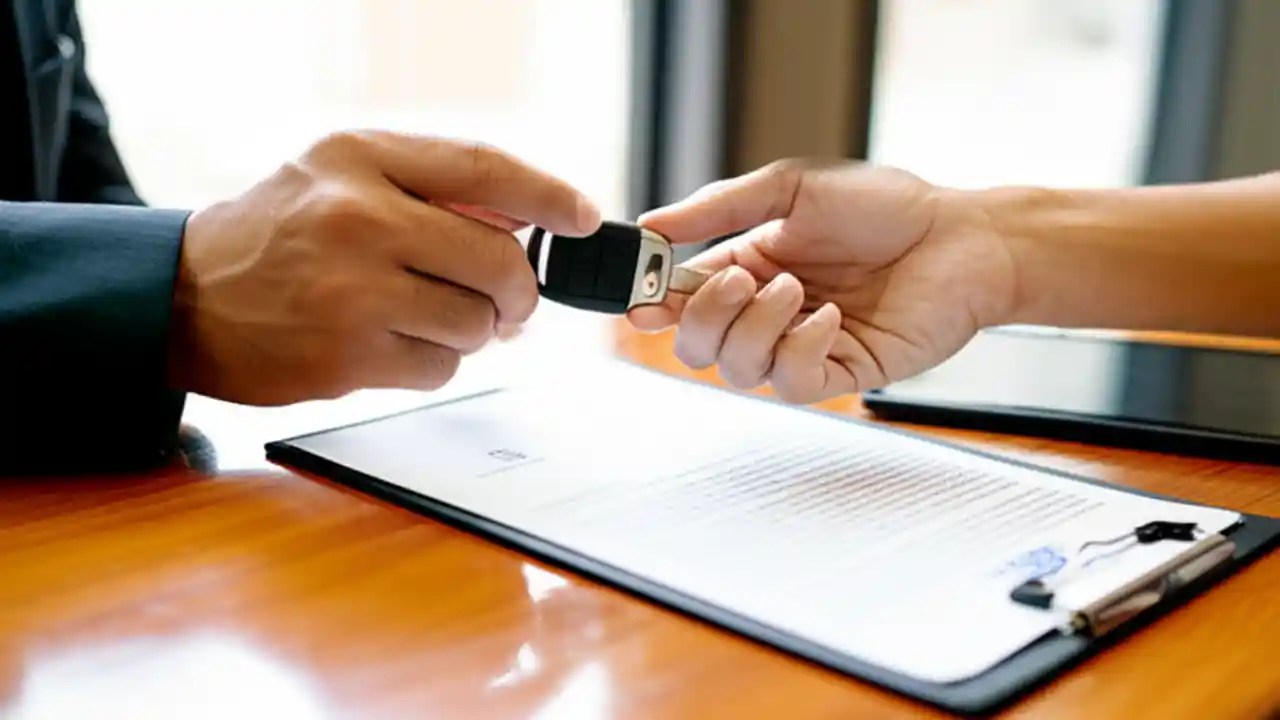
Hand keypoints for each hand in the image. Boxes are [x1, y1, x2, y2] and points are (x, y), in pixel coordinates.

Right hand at [168, 130, 599, 404]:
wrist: (181, 297)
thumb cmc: (276, 234)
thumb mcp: (339, 175)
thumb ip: (428, 185)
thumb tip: (526, 219)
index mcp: (359, 159)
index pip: (482, 168)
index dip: (548, 194)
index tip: (584, 217)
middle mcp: (359, 219)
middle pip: (497, 260)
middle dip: (519, 290)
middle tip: (512, 301)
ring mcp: (352, 293)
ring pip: (476, 323)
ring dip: (473, 328)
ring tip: (430, 315)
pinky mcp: (347, 359)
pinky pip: (441, 367)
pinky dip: (436, 360)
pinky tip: (396, 343)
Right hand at [627, 160, 1017, 402]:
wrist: (963, 234)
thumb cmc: (887, 208)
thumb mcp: (792, 188)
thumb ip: (720, 207)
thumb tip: (651, 226)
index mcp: (747, 269)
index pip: (679, 299)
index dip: (651, 302)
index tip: (640, 294)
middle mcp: (768, 314)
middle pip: (697, 347)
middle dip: (702, 317)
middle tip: (739, 279)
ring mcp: (803, 346)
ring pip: (737, 370)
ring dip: (755, 327)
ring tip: (797, 288)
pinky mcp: (841, 372)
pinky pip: (791, 383)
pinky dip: (800, 348)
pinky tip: (831, 317)